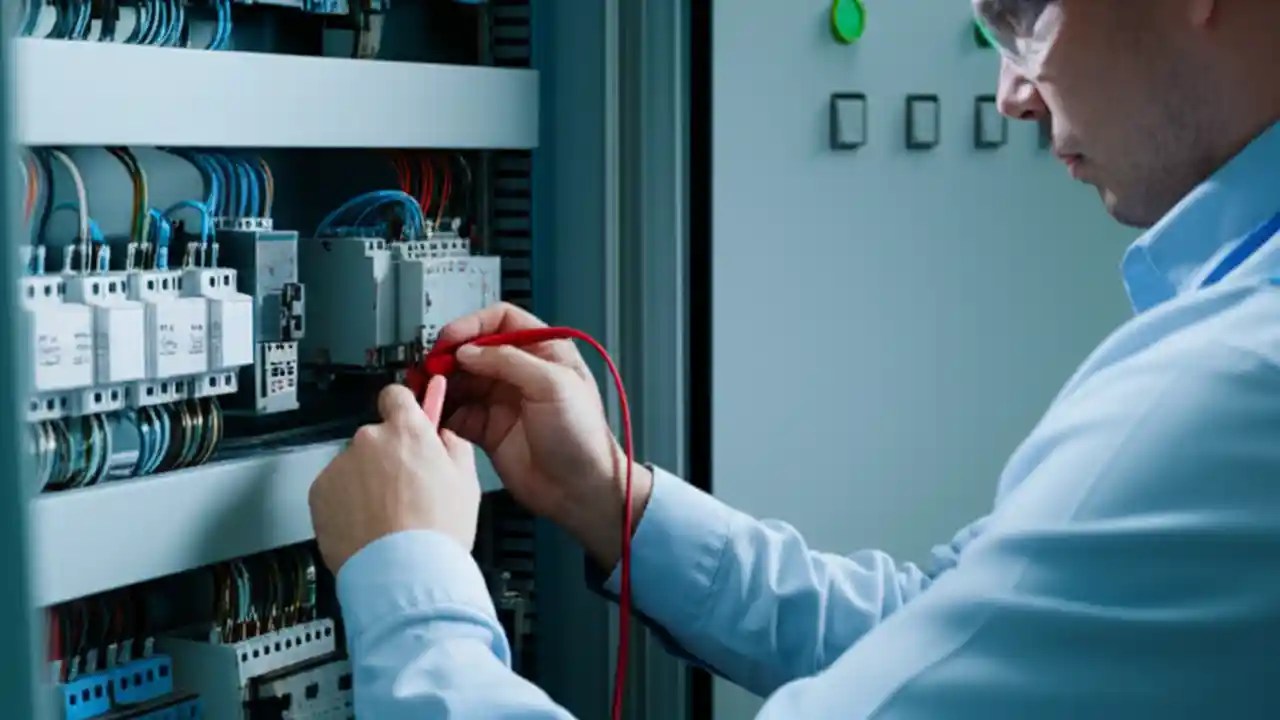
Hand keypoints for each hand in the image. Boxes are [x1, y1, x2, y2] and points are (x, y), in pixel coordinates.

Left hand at [308, 379, 478, 573]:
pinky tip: (368, 526)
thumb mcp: (467, 482)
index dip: (403, 409)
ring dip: (365, 482)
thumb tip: (443, 437)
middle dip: (387, 457)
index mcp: (407, 431)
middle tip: (404, 489)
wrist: (403, 574)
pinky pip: (335, 489)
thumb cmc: (437, 533)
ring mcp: (340, 466)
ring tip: (387, 517)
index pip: (396, 395)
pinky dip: (346, 503)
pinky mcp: (319, 493)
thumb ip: (453, 448)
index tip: (407, 419)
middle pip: (376, 438)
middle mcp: (369, 440)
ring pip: (355, 465)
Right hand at [439, 302, 651, 567]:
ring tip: (426, 388)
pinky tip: (434, 411)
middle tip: (430, 365)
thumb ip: (509, 361)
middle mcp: (520, 373)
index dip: (473, 325)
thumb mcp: (553, 385)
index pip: (501, 321)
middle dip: (450, 356)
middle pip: (474, 351)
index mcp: (544, 352)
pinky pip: (457, 413)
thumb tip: (469, 350)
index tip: (452, 338)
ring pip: (461, 381)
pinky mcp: (488, 429)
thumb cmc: (583, 437)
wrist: (580, 489)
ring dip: (441, 383)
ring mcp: (503, 401)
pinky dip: (442, 411)